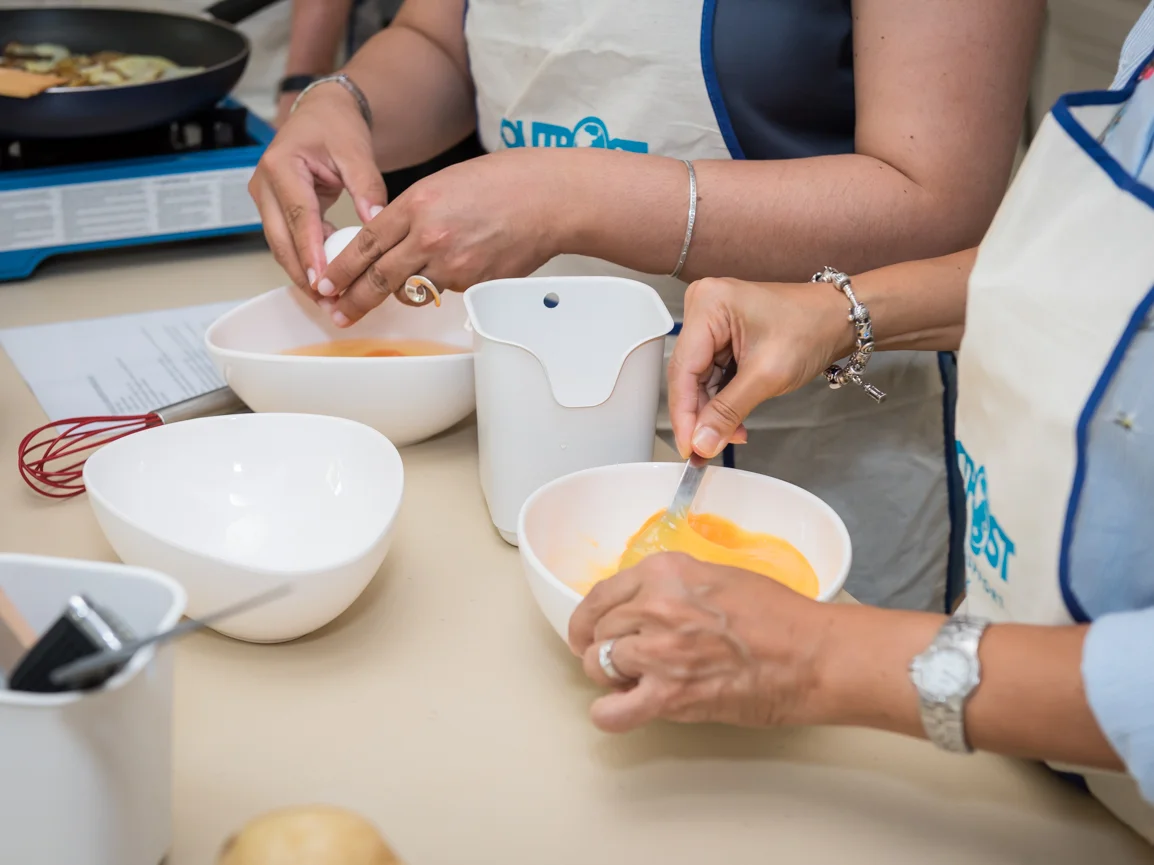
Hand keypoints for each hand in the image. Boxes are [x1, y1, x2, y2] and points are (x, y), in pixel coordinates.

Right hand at [249, 83, 386, 298]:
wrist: (321, 113)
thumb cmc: (337, 127)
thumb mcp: (356, 152)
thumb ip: (367, 186)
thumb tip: (375, 221)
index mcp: (281, 165)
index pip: (298, 216)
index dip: (310, 252)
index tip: (322, 281)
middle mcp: (265, 183)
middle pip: (281, 239)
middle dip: (303, 274)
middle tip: (327, 302)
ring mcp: (265, 197)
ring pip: (280, 245)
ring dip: (302, 273)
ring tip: (328, 300)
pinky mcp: (274, 208)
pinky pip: (287, 240)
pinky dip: (305, 260)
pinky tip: (327, 279)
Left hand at [316, 148, 567, 325]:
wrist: (548, 199)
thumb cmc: (503, 183)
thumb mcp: (443, 183)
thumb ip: (412, 213)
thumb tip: (390, 243)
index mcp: (417, 203)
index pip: (365, 244)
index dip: (341, 269)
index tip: (326, 284)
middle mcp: (430, 236)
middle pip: (379, 279)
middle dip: (354, 300)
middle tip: (337, 313)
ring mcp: (454, 264)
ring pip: (412, 290)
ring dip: (401, 292)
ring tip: (395, 292)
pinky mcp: (475, 284)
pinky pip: (447, 291)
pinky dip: (443, 284)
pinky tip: (459, 265)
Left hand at [567, 553, 832, 732]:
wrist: (812, 654)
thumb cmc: (778, 616)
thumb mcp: (715, 577)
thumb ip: (671, 588)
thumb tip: (641, 606)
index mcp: (664, 572)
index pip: (600, 595)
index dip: (589, 619)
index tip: (588, 632)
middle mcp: (654, 606)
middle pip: (598, 631)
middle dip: (605, 648)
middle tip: (623, 661)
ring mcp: (659, 651)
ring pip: (598, 666)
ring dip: (612, 677)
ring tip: (636, 681)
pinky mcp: (670, 694)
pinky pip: (612, 711)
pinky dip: (610, 714)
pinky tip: (623, 709)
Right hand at [668, 278, 852, 458]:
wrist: (839, 319)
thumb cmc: (812, 328)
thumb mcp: (767, 375)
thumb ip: (728, 411)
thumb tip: (701, 442)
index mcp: (708, 304)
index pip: (682, 369)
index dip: (683, 413)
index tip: (687, 446)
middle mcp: (703, 308)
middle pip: (688, 375)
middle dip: (701, 415)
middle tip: (706, 447)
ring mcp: (711, 322)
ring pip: (698, 380)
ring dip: (713, 411)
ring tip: (730, 434)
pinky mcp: (721, 337)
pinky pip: (712, 376)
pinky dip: (722, 401)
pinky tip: (733, 420)